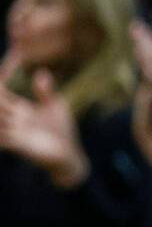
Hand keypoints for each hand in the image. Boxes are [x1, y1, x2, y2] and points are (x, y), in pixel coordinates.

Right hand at [0, 70, 89, 188]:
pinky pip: (3, 139)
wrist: (69, 155)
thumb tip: (42, 72)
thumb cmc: (62, 131)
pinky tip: (1, 129)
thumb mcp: (55, 107)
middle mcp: (14, 120)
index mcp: (21, 109)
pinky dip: (0, 135)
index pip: (3, 94)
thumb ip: (46, 92)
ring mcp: (15, 133)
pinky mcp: (20, 146)